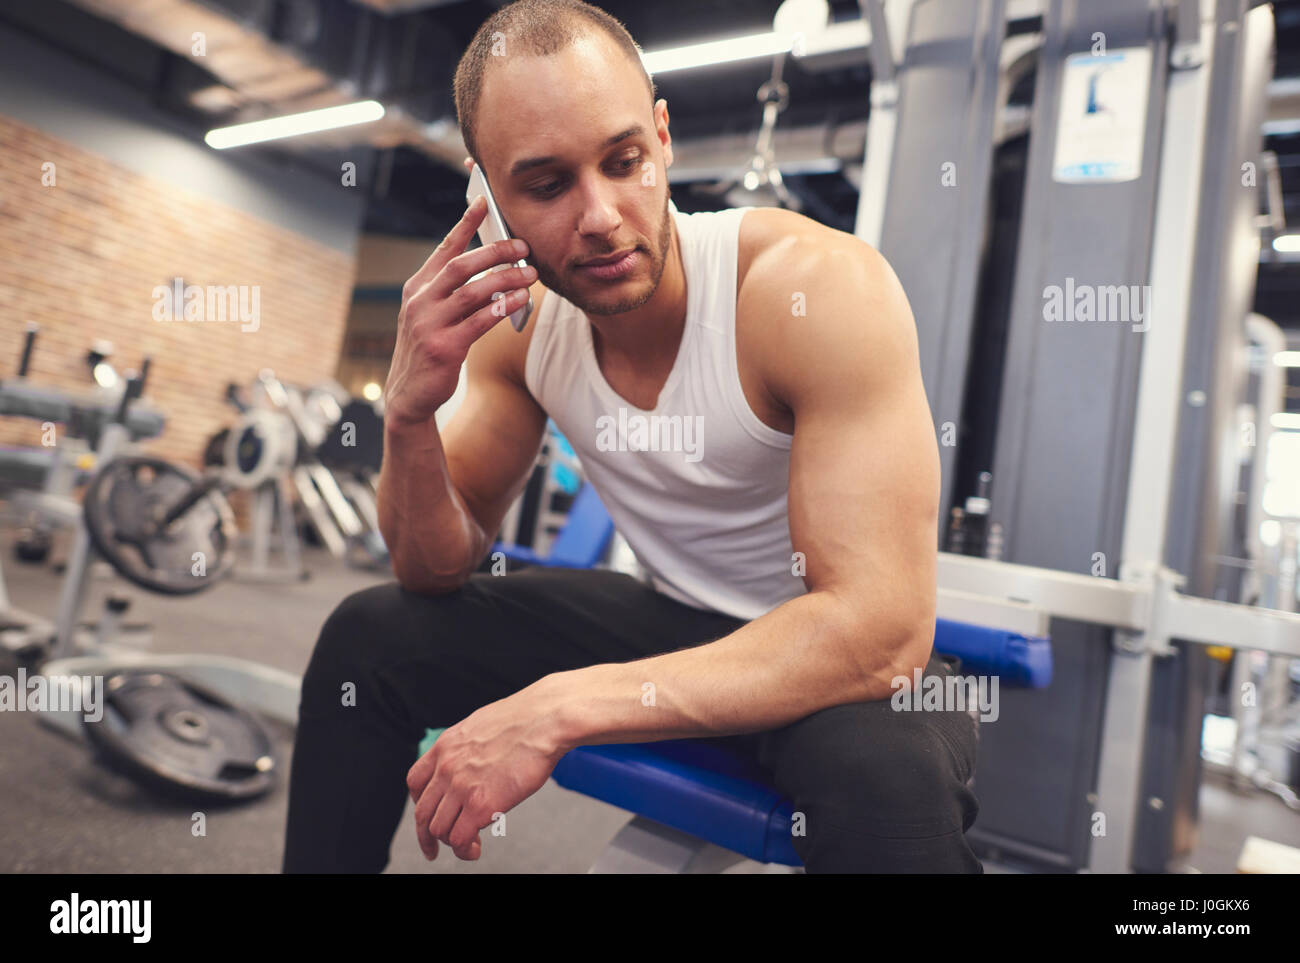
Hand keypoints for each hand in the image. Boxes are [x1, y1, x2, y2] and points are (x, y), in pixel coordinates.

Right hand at [383, 166, 534, 430]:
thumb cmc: (429, 350)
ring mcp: (429, 324)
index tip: (484, 201)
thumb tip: (491, 266)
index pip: (444, 248)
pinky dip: (503, 307)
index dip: (465, 223)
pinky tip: (520, 300)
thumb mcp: (431, 314)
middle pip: (462, 265)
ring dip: (506, 279)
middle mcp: (420, 301)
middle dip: (495, 252)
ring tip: (531, 274)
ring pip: (474, 292)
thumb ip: (452, 291)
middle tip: (523, 246)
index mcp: (418, 288)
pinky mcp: (444, 348)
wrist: (409, 394)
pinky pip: (479, 321)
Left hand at [406, 679, 568, 861]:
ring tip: (468, 846)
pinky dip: (464, 850)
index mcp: (446, 746)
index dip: (421, 804)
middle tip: (434, 849)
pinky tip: (475, 850)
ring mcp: (461, 787)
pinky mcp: (481, 804)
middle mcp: (447, 767)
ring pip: (438, 829)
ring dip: (450, 843)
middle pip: (423, 812)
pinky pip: (459, 839)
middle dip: (426, 835)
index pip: (416, 782)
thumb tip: (476, 760)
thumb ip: (469, 747)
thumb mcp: (481, 725)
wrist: (544, 720)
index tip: (429, 815)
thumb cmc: (525, 720)